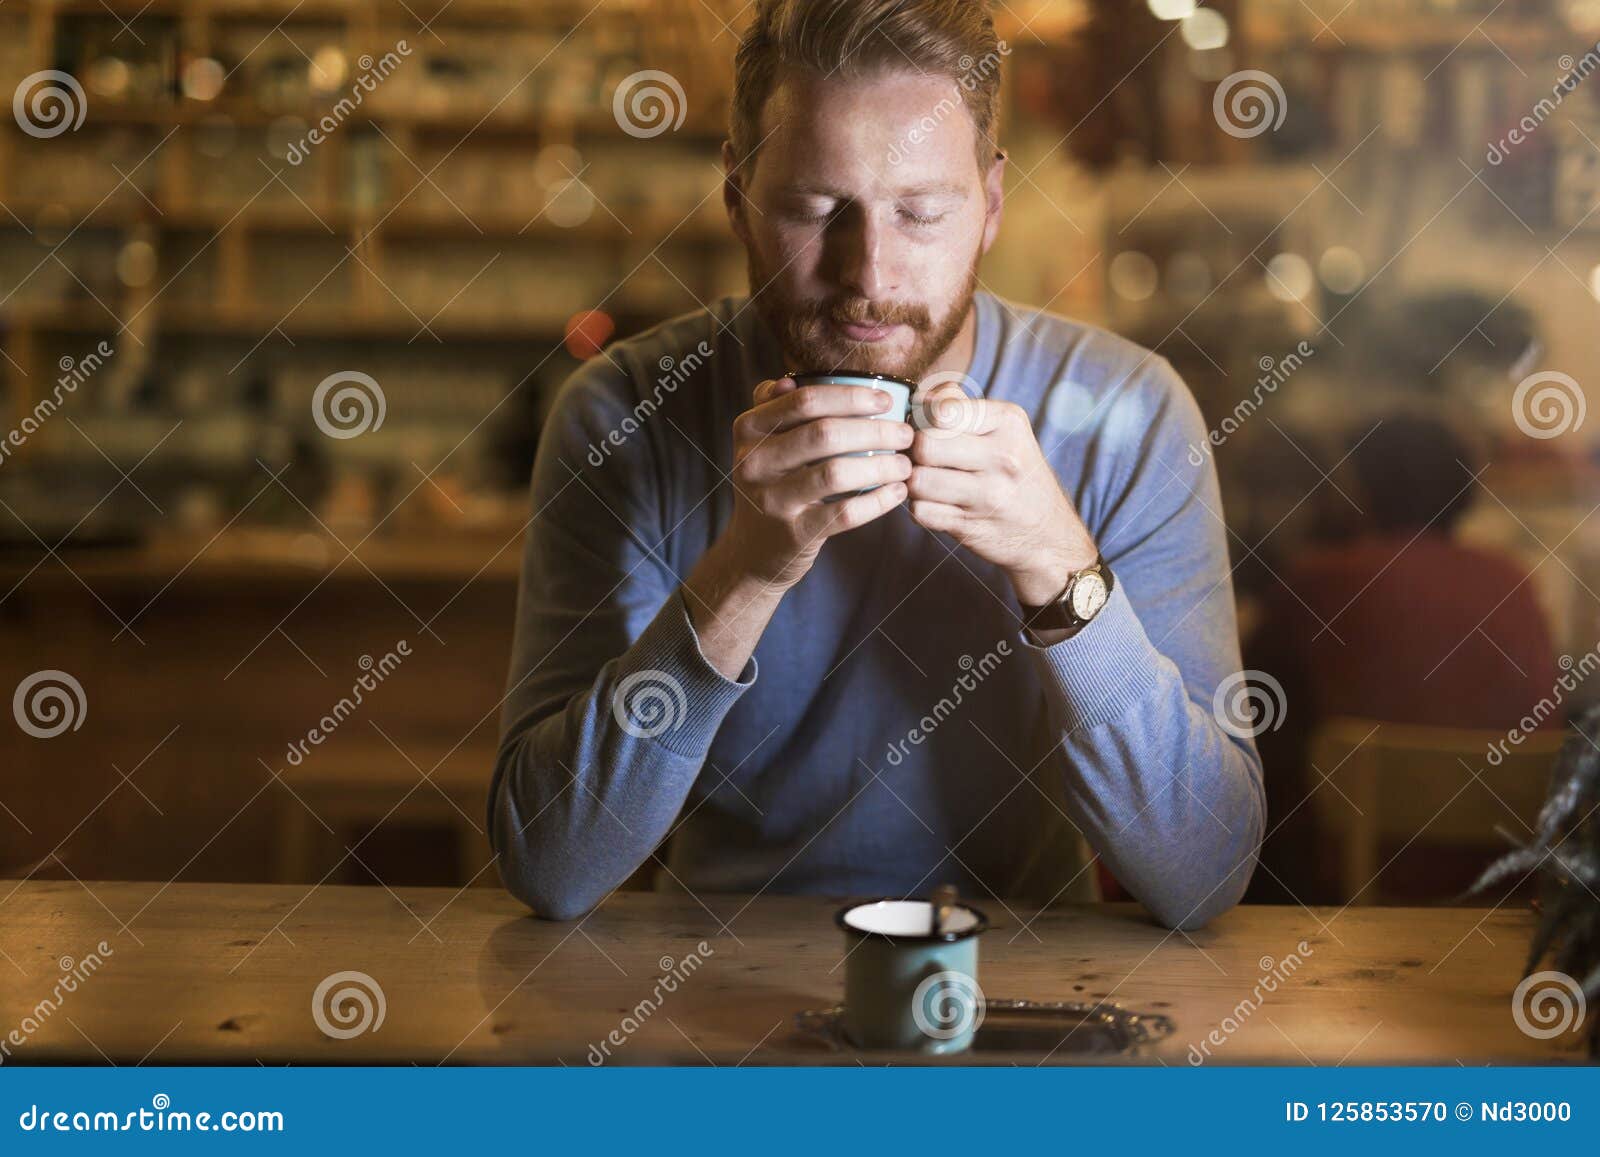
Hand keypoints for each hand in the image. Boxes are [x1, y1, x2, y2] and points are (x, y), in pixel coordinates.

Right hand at [719, 377, 913, 588]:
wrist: (753, 550)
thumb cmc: (772, 485)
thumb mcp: (763, 444)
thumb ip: (776, 408)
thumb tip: (794, 377)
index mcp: (749, 429)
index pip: (805, 400)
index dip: (851, 397)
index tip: (886, 401)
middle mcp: (754, 462)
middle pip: (823, 434)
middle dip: (874, 430)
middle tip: (905, 434)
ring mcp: (771, 500)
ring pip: (835, 474)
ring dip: (880, 466)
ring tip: (905, 464)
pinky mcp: (793, 534)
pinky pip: (844, 514)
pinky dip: (876, 502)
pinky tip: (897, 493)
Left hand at [906, 380, 1097, 606]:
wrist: (1049, 535)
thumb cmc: (1017, 474)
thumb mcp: (1005, 430)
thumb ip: (961, 406)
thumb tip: (919, 397)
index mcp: (1008, 421)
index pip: (941, 410)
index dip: (922, 418)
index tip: (927, 427)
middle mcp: (1003, 456)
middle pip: (924, 444)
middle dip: (914, 451)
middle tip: (923, 457)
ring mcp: (988, 495)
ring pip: (917, 480)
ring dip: (914, 482)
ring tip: (928, 480)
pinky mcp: (971, 527)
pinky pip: (920, 512)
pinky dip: (921, 509)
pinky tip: (937, 504)